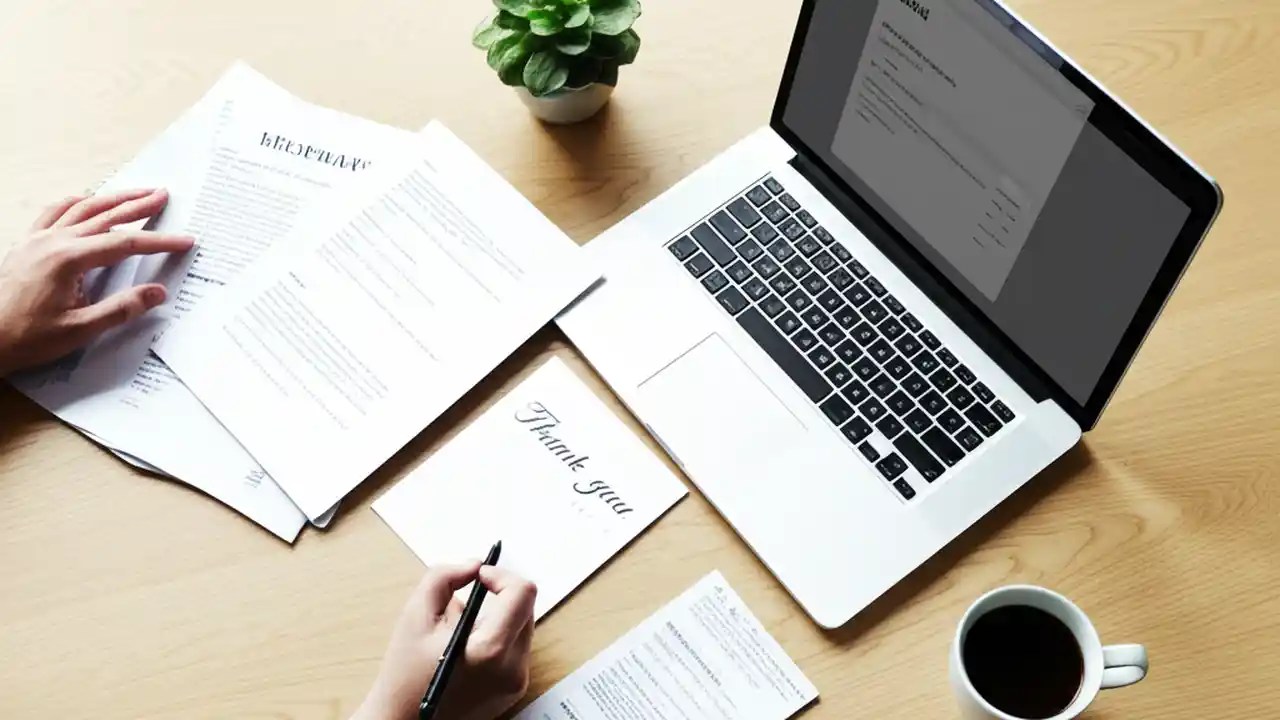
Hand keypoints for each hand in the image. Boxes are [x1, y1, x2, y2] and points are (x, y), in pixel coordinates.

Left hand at [0, 189, 193, 375]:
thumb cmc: (27, 337)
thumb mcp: (79, 330)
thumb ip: (120, 309)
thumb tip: (157, 293)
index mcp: (68, 260)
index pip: (125, 244)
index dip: (158, 241)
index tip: (184, 240)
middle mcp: (53, 242)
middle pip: (105, 217)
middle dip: (137, 206)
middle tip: (163, 195)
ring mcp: (37, 239)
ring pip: (80, 208)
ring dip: (111, 198)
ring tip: (134, 192)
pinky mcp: (26, 244)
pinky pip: (53, 213)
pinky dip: (74, 203)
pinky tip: (85, 200)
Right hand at [355, 563, 536, 719]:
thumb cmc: (404, 675)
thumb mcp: (415, 615)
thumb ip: (444, 577)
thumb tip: (474, 565)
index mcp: (491, 650)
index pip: (522, 592)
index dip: (500, 575)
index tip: (478, 577)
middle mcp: (512, 668)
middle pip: (525, 607)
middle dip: (498, 594)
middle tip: (465, 599)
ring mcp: (516, 681)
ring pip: (522, 626)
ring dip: (498, 615)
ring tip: (461, 627)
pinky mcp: (514, 689)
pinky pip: (516, 648)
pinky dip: (497, 636)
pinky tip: (467, 647)